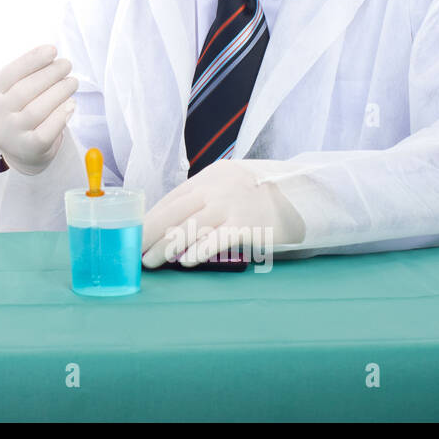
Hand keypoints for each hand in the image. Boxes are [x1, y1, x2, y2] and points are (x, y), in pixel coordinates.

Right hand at [0, 44, 77, 174]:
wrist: (22, 153)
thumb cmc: (19, 115)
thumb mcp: (10, 96)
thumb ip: (23, 78)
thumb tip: (50, 57)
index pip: (8, 74)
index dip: (31, 60)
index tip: (52, 50)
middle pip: (24, 91)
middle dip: (49, 74)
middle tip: (66, 64)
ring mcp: (9, 137)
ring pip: (36, 110)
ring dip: (59, 91)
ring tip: (72, 82)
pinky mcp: (28, 150)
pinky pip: (47, 131)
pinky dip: (61, 116)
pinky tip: (71, 104)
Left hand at [139, 160, 304, 268]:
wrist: (304, 196)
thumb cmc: (261, 197)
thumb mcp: (230, 186)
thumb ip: (205, 198)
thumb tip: (171, 222)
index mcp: (210, 176)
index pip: (172, 198)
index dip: (151, 217)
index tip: (136, 233)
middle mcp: (218, 188)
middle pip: (175, 212)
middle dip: (149, 233)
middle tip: (135, 252)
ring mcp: (232, 205)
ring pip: (190, 227)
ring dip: (166, 247)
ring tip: (151, 262)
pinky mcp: (248, 225)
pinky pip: (216, 239)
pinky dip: (198, 251)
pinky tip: (185, 262)